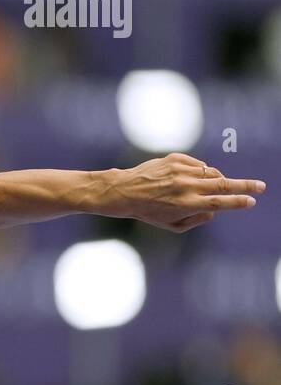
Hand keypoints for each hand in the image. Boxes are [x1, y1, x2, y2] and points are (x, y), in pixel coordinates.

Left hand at [99, 153, 265, 232]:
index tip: (252, 200)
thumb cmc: (149, 212)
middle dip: (246, 185)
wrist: (124, 191)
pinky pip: (198, 164)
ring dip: (218, 180)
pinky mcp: (174, 158)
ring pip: (211, 172)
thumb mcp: (173, 225)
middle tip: (260, 186)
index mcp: (187, 204)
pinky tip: (189, 179)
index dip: (239, 201)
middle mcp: (185, 186)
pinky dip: (200, 172)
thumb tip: (216, 209)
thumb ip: (198, 220)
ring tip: (212, 187)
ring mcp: (180, 170)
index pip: (221, 202)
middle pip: (224, 183)